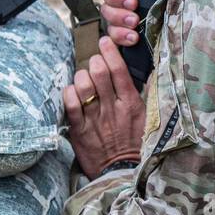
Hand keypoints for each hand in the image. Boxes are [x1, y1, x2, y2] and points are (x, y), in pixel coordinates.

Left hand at [64, 37, 146, 177]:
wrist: (122, 173)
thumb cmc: (136, 143)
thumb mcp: (146, 117)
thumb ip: (142, 93)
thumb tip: (142, 70)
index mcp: (131, 104)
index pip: (119, 70)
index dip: (110, 52)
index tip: (105, 42)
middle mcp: (112, 109)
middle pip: (99, 74)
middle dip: (95, 61)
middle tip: (94, 60)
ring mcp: (95, 120)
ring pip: (83, 86)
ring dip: (81, 76)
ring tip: (84, 76)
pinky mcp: (79, 131)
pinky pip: (70, 105)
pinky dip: (69, 93)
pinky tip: (73, 92)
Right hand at [97, 0, 178, 47]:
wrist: (187, 41)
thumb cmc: (186, 15)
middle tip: (133, 5)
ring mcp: (127, 18)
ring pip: (107, 14)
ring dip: (118, 18)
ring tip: (134, 24)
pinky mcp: (126, 36)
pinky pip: (112, 35)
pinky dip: (120, 36)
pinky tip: (132, 37)